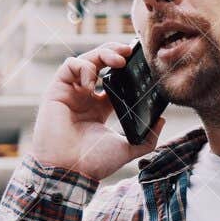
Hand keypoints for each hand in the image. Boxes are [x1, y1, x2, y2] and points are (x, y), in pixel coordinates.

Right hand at [26, 41, 165, 180]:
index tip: (141, 61)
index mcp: (100, 108)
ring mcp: (71, 92)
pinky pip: (69, 66)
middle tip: (130, 50)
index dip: (127, 68)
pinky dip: (83, 68)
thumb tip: (162, 120)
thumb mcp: (127, 149)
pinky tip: (92, 83)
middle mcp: (85, 97)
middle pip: (100, 63)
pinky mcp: (57, 90)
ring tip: (118, 60)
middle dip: (115, 52)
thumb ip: (147, 137)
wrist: (68, 170)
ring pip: (86, 59)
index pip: (115, 79)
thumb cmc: (92, 163)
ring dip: (103, 54)